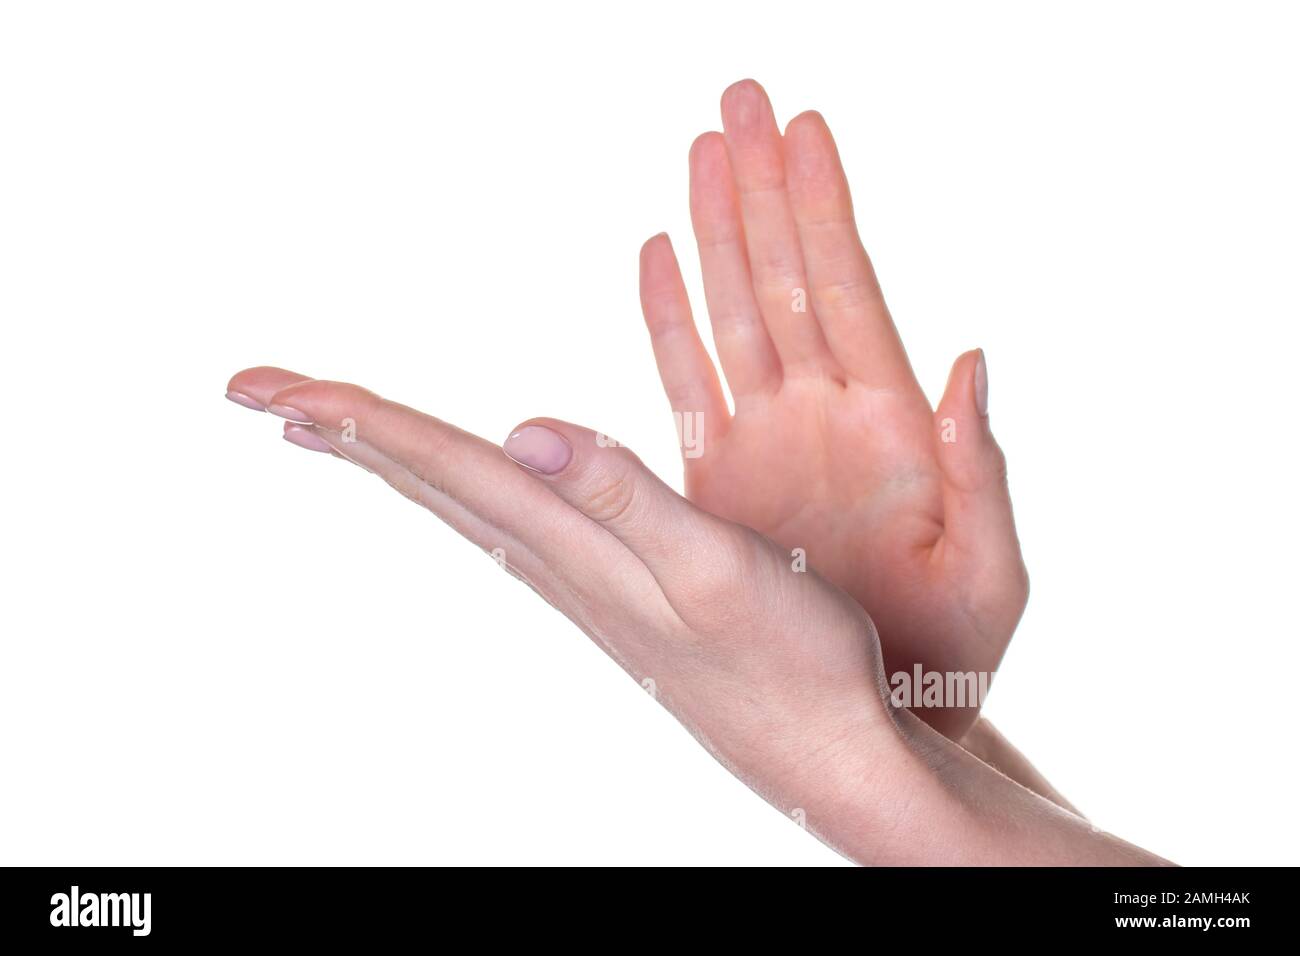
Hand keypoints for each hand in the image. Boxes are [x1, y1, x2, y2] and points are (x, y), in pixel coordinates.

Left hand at [225, 367, 1162, 864]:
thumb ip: (623, 494)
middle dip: (341, 428)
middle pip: (427, 480)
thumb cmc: (790, 665)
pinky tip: (465, 478)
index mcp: (573, 547)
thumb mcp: (716, 570)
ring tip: (330, 423)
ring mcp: (581, 580)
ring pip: (458, 498)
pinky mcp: (611, 590)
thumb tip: (521, 428)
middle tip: (256, 391)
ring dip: (389, 454)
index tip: (264, 387)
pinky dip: (458, 480)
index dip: (355, 417)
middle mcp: (559, 563)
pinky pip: (508, 517)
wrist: (827, 749)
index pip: (442, 465)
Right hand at [638, 81, 1026, 736]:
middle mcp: (822, 415)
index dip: (827, 209)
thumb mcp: (993, 573)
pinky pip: (686, 384)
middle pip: (787, 279)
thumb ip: (984, 473)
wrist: (886, 717)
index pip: (851, 291)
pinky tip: (656, 255)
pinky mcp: (717, 480)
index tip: (805, 129)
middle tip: (740, 99)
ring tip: (701, 147)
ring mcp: (765, 441)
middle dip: (765, 188)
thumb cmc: (952, 653)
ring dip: (717, 230)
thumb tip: (974, 364)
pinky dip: (669, 321)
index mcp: (890, 426)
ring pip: (734, 314)